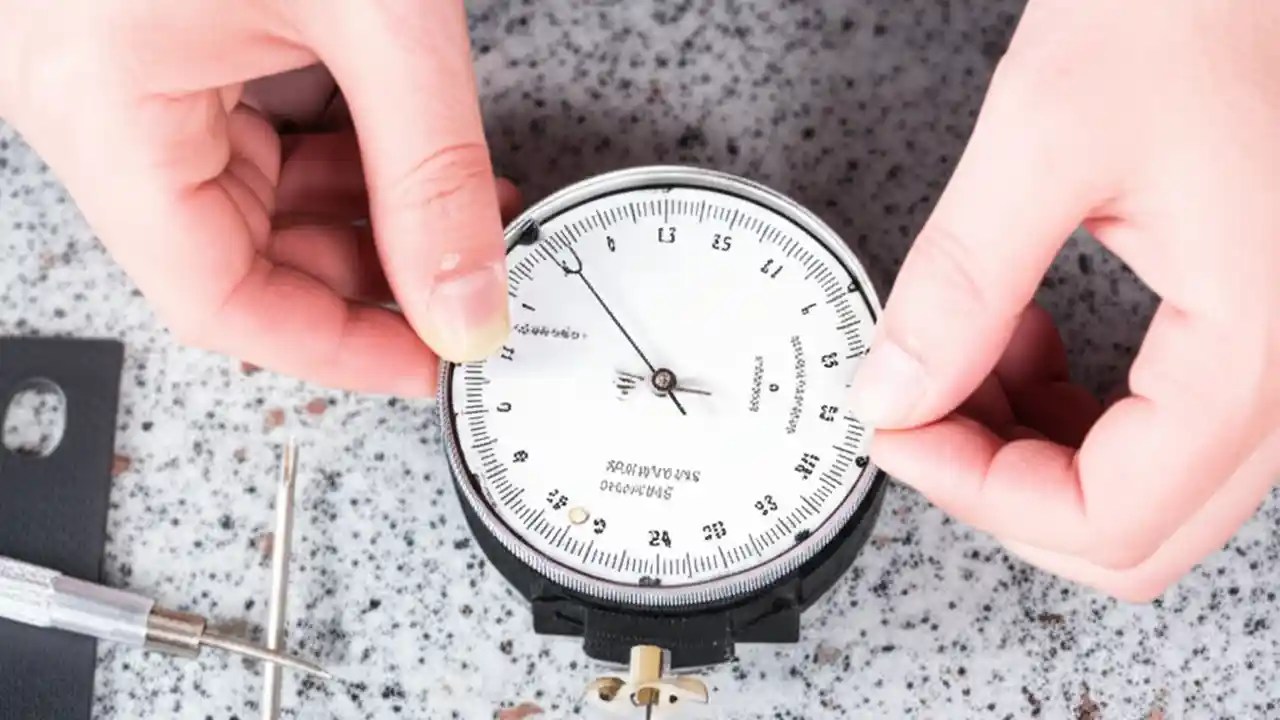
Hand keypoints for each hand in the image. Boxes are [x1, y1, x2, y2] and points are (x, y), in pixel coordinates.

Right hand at [0, 0, 517, 395]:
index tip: (428, 363)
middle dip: (367, 277)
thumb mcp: (375, 11)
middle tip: (465, 273)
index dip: (334, 350)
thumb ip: (429, 169)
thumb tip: (467, 298)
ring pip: (246, 205)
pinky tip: (400, 154)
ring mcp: (115, 76)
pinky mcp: (152, 45)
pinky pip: (243, 140)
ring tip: (455, 205)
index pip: (216, 300)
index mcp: (100, 106)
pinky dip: (331, 158)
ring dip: (359, 218)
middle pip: (236, 257)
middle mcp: (83, 102)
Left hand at [847, 1, 1278, 601]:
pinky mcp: (1257, 326)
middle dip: (1000, 486)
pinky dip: (1072, 406)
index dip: (974, 493)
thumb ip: (962, 282)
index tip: (895, 431)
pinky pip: (1163, 424)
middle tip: (921, 408)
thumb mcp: (1049, 134)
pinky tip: (1022, 332)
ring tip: (967, 351)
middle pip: (1134, 531)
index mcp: (1258, 348)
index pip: (1108, 518)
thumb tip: (893, 392)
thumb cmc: (1199, 4)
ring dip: (1032, 448)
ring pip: (1148, 487)